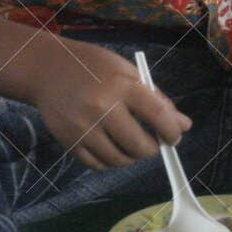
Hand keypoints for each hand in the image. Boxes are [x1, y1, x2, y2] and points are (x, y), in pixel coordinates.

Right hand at [28, 41, 190, 170]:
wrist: (47, 70)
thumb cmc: (94, 66)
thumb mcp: (128, 72)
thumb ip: (157, 99)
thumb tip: (183, 125)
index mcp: (122, 86)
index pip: (157, 116)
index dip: (171, 132)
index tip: (174, 137)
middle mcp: (102, 109)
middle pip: (139, 146)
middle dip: (152, 149)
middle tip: (152, 142)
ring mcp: (83, 128)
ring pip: (119, 160)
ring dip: (131, 157)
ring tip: (131, 144)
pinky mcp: (69, 142)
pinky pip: (97, 165)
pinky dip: (110, 161)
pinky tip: (112, 147)